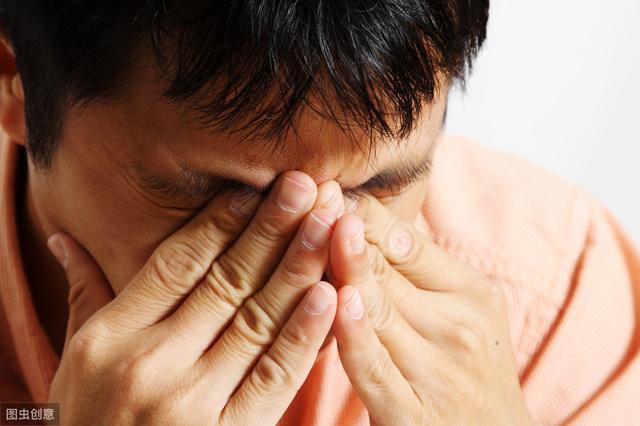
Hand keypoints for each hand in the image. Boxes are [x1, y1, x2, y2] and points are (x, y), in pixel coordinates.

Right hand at [47, 171, 344, 424]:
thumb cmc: (88, 422)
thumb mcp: (76, 361)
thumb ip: (84, 295)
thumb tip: (64, 237)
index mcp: (110, 337)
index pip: (176, 264)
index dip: (219, 223)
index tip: (254, 190)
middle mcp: (148, 363)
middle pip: (224, 281)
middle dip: (271, 229)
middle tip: (305, 185)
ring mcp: (190, 402)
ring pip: (256, 319)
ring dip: (298, 266)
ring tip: (328, 222)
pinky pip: (274, 377)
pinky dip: (303, 335)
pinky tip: (329, 295)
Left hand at [329, 194, 532, 424]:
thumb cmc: (468, 371)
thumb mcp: (464, 314)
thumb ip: (421, 272)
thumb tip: (365, 217)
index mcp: (474, 293)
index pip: (410, 242)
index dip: (364, 213)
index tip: (326, 187)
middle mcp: (460, 326)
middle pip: (389, 270)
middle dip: (343, 230)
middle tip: (305, 193)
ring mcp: (438, 371)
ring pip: (378, 309)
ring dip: (342, 267)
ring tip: (314, 226)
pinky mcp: (413, 414)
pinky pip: (375, 367)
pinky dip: (356, 333)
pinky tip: (336, 300)